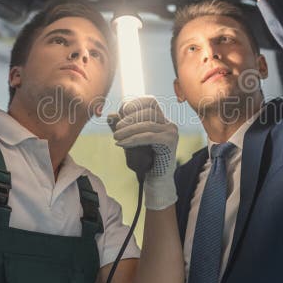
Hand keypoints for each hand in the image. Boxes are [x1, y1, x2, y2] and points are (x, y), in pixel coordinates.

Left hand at [109, 96, 177, 210]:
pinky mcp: (170, 142)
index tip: (119, 115)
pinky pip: (149, 136)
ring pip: (147, 123)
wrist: (155, 181)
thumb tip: (111, 115)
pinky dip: (133, 139)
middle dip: (129, 117)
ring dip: (128, 129)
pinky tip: (121, 144)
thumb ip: (121, 128)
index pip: (149, 101)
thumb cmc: (142, 161)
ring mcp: (171, 132)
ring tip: (116, 137)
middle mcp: (169, 123)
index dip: (133, 105)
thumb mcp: (128, 141)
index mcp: (161, 119)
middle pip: (148, 110)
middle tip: (116, 129)